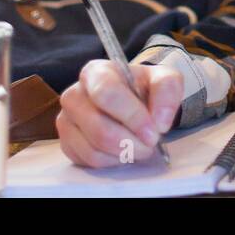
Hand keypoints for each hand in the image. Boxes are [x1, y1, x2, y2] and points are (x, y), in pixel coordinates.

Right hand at [55, 60, 183, 166]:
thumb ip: (167, 90)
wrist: (133, 102)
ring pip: (94, 149)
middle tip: (151, 143)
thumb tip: (159, 121)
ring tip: (139, 146)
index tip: (154, 131)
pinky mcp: (66, 143)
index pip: (107, 93)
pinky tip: (123, 150)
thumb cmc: (143, 89)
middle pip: (99, 128)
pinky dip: (112, 162)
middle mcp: (74, 95)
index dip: (132, 116)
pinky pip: (89, 162)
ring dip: (124, 154)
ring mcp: (66, 121)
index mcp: (96, 72)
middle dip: (131, 142)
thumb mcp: (163, 79)